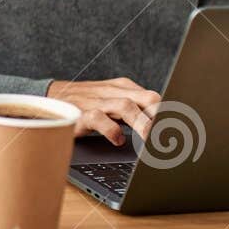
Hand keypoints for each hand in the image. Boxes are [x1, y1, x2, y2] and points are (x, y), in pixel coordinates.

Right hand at [46, 77, 161, 145]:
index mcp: (122, 88)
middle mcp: (111, 92)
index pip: (154, 97)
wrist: (48, 98)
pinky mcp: (80, 114)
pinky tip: (118, 140)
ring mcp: (95, 102)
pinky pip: (98, 118)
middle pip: (146, 99)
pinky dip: (111, 130)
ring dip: (141, 123)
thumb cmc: (85, 103)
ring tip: (148, 139)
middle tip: (169, 136)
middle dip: (161, 117)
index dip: (169, 114)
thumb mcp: (111, 102)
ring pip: (126, 107)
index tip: (180, 131)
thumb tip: (161, 126)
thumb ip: (133, 109)